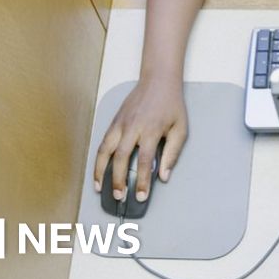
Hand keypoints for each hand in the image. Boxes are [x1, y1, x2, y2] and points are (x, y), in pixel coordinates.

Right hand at [93, 76, 187, 202]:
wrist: (158, 80)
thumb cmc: (171, 105)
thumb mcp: (180, 128)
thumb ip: (172, 153)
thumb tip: (164, 176)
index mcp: (151, 130)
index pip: (145, 161)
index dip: (142, 181)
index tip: (140, 196)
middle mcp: (133, 127)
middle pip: (121, 158)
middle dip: (118, 180)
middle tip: (119, 197)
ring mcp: (120, 124)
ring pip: (105, 150)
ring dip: (100, 171)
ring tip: (99, 188)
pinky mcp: (114, 121)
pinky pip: (102, 142)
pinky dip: (98, 158)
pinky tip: (98, 170)